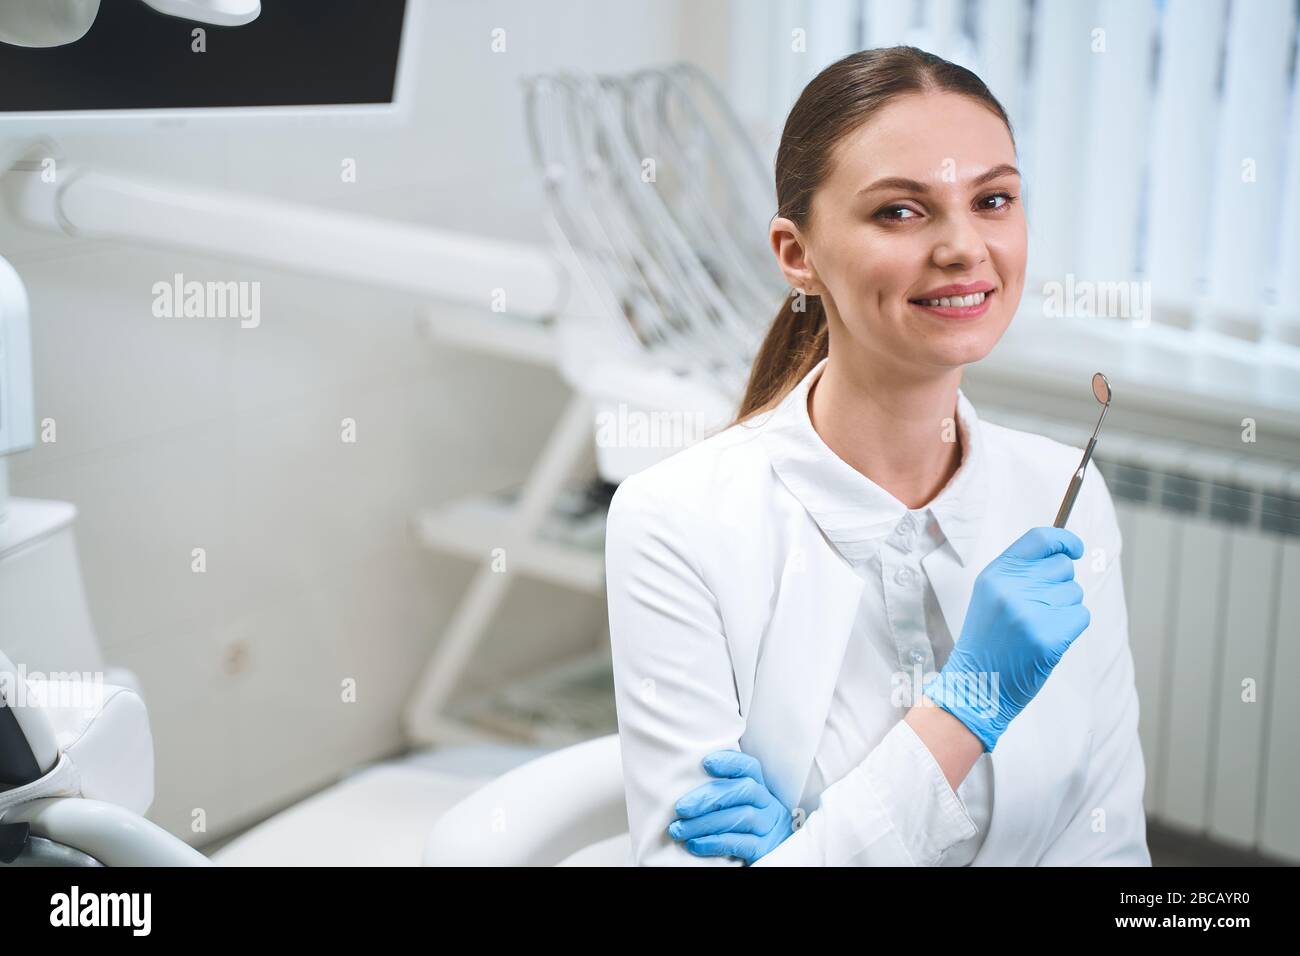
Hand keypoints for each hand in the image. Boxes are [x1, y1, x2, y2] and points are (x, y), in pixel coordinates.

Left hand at [667, 749, 793, 864]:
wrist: (772, 851)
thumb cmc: (744, 821)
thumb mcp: (738, 802)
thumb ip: (719, 790)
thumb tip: (682, 782)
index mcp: (758, 786)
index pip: (749, 767)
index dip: (730, 762)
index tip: (706, 762)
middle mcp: (766, 803)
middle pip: (744, 790)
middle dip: (709, 798)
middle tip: (681, 808)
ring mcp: (767, 826)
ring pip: (740, 817)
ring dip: (705, 823)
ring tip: (679, 830)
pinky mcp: (764, 849)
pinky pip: (740, 843)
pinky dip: (715, 842)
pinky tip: (694, 844)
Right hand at [923, 526, 1090, 752]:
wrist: (975, 684)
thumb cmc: (988, 640)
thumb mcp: (991, 595)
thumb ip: (1020, 572)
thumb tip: (1063, 554)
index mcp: (995, 574)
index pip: (1039, 538)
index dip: (1064, 540)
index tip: (1074, 549)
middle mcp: (1011, 587)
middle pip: (1062, 567)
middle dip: (1060, 585)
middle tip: (1038, 608)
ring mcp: (1030, 612)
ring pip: (1075, 593)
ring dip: (1065, 609)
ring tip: (1038, 627)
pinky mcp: (1049, 636)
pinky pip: (1082, 615)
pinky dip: (1072, 628)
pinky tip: (1048, 640)